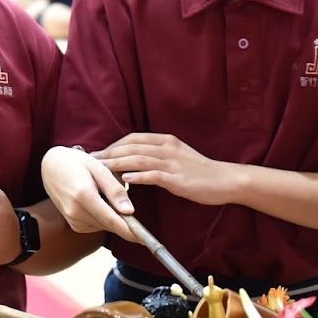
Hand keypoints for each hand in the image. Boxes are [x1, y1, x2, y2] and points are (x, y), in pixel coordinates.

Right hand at [41, 145, 136, 241]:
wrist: (51, 166)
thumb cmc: (77, 163)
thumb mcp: (99, 168)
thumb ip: (115, 190)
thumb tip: (129, 212)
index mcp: (84, 195)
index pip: (112, 220)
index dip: (130, 231)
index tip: (145, 239)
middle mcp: (75, 211)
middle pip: (110, 224)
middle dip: (124, 219)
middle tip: (127, 204)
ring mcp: (72, 220)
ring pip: (104, 226)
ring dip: (112, 215)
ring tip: (103, 193)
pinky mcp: (73, 224)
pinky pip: (97, 225)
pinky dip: (103, 216)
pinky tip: (97, 201)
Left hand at [93, 133, 233, 206]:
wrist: (226, 180)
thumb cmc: (200, 171)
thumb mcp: (178, 156)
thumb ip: (158, 155)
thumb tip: (135, 160)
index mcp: (166, 141)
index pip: (134, 138)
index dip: (114, 144)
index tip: (99, 152)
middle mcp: (168, 148)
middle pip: (132, 146)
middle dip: (109, 152)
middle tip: (91, 160)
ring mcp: (173, 163)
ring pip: (139, 159)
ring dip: (117, 163)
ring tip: (100, 168)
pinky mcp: (178, 179)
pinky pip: (154, 175)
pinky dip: (137, 176)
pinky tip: (124, 180)